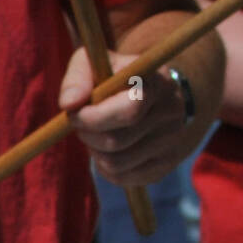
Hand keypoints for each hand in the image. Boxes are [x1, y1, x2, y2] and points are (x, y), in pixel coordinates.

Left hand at [58, 47, 219, 186]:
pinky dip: (106, 167)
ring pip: (116, 164)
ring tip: (96, 136)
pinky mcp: (167, 164)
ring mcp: (173, 140)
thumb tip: (69, 104)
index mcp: (157, 82)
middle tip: (81, 126)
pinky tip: (108, 150)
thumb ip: (77, 79)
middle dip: (88, 136)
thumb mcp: (97, 65)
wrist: (159, 95)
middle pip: (117, 141)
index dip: (93, 118)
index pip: (129, 110)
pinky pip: (123, 178)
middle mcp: (171, 111)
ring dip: (95, 153)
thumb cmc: (118, 78)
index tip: (74, 113)